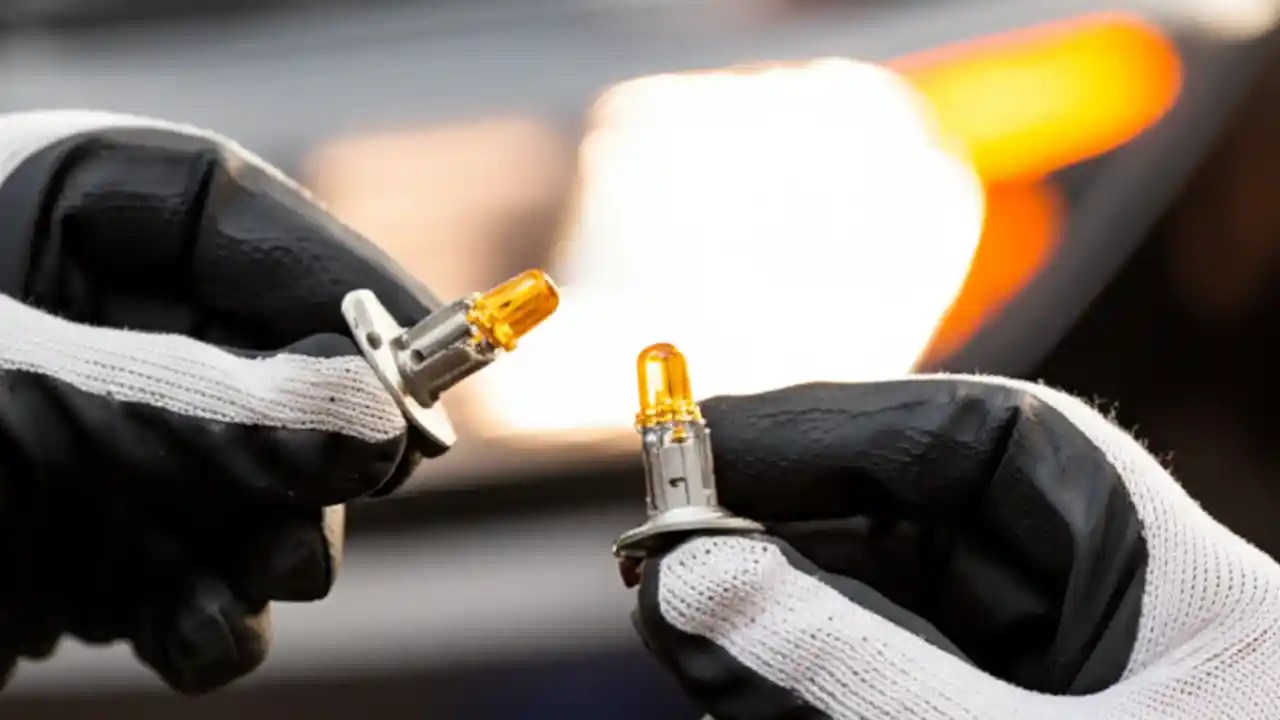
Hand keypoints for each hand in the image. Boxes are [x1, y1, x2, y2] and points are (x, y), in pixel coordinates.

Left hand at [0, 111, 435, 692]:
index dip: (346, 296)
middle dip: (311, 453)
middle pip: (272, 365)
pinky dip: (210, 618)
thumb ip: (208, 405)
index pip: (242, 224)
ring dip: (271, 551)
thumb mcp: (15, 389)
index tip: (419, 376)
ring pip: (247, 486)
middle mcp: (94, 324)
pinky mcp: (82, 547)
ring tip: (243, 588)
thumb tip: (379, 421)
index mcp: (62, 219)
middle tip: (326, 510)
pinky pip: (193, 576)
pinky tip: (189, 635)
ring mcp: (96, 442)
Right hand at [635, 377, 1279, 718]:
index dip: (800, 434)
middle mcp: (1062, 562)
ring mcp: (1024, 643)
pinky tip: (741, 693)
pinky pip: (875, 667)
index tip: (687, 445)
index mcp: (1113, 519)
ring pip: (862, 604)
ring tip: (687, 641)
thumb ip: (851, 658)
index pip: (935, 430)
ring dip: (770, 627)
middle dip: (766, 549)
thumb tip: (698, 572)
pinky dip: (806, 684)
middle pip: (879, 519)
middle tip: (662, 573)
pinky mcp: (988, 697)